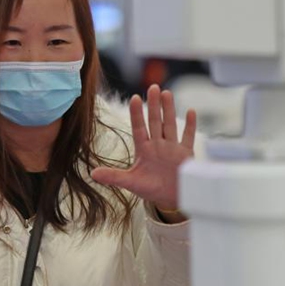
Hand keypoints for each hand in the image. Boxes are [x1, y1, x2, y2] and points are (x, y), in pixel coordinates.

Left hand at [91, 85, 196, 211]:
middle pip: (155, 122)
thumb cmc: (151, 189)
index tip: (134, 98)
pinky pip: (188, 137)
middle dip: (154, 105)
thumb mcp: (131, 183)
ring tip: (167, 93)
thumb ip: (113, 177)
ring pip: (170, 125)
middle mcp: (158, 145)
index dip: (137, 114)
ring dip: (169, 110)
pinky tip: (192, 112)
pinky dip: (191, 125)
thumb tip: (92, 174)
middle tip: (153, 87)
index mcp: (144, 150)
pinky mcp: (185, 154)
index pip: (139, 128)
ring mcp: (172, 148)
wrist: (170, 198)